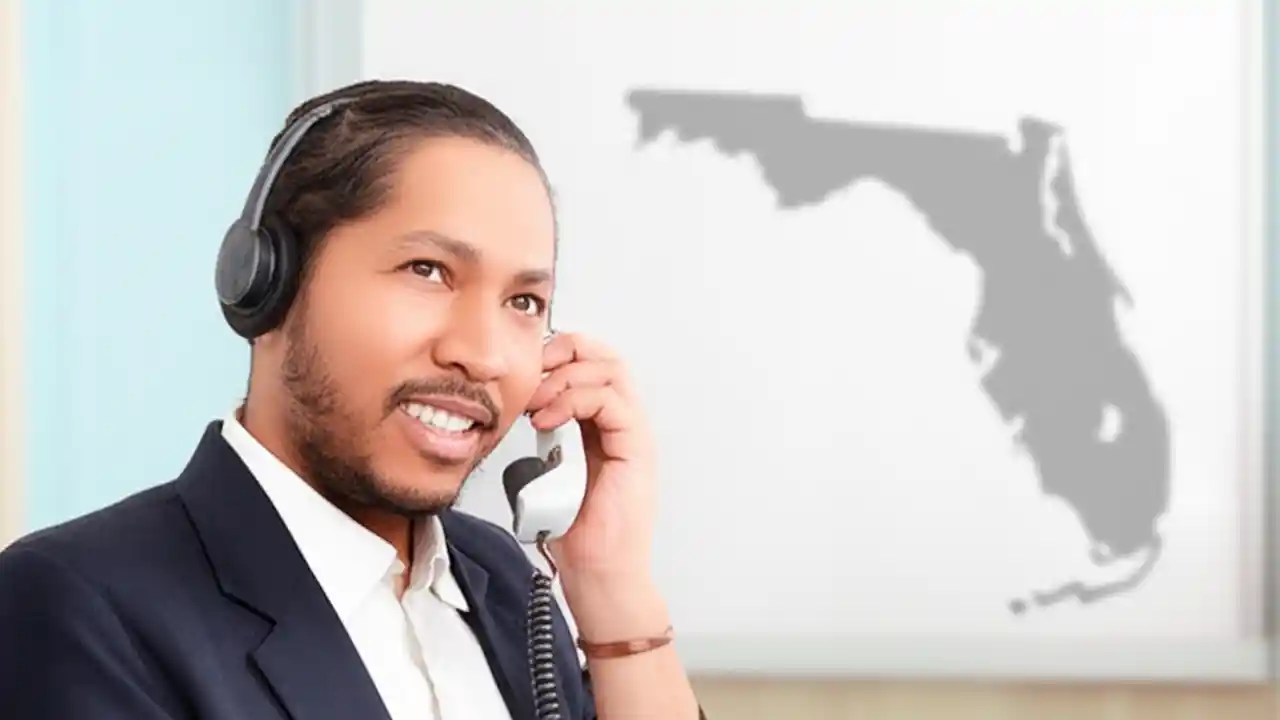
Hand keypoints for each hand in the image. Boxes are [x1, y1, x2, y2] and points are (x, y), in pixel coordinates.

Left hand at [523, 332, 657, 586]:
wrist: (597, 573)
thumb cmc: (577, 532)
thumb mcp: (549, 470)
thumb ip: (545, 436)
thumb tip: (517, 413)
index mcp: (604, 425)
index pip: (591, 363)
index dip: (558, 355)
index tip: (525, 370)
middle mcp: (624, 423)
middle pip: (605, 355)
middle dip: (564, 352)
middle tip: (531, 372)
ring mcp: (634, 434)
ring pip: (611, 369)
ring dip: (566, 375)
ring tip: (536, 400)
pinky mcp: (637, 448)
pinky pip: (612, 401)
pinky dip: (575, 400)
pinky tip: (548, 419)